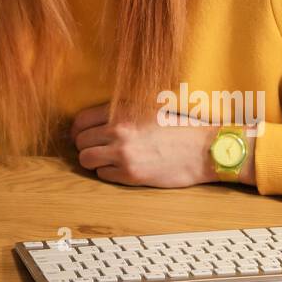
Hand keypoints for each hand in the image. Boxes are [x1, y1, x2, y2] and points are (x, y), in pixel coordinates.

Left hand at [71, 104, 220, 188]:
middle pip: (80, 141)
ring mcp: (123, 153)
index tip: (83, 135)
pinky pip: (102, 175)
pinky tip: (122, 168)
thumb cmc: (178, 127)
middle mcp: (118, 130)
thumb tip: (91, 121)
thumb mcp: (146, 106)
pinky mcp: (130, 174)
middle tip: (97, 148)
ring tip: (106, 159)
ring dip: (93, 161)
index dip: (78, 130)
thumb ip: (118, 110)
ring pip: (86, 159)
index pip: (80, 121)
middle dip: (85, 146)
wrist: (203, 149)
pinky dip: (108, 173)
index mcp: (120, 110)